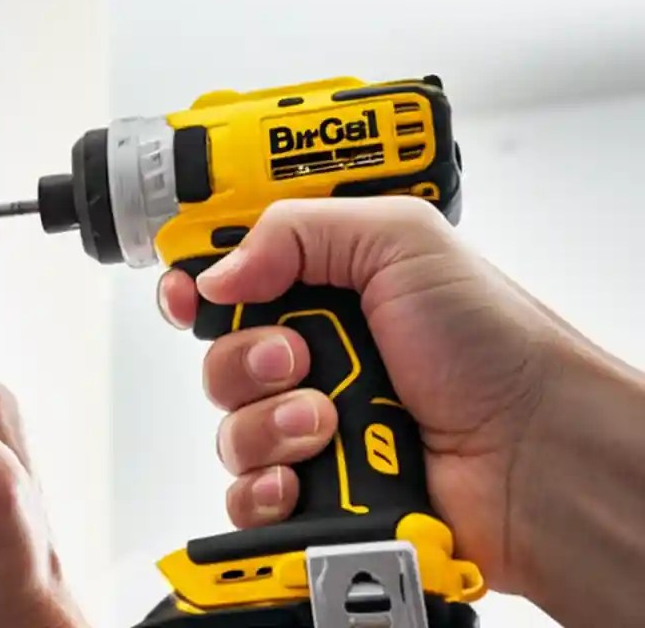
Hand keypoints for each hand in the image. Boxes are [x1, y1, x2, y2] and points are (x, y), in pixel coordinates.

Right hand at [156, 197, 622, 599]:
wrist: (534, 454)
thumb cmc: (493, 345)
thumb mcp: (401, 239)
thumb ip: (296, 231)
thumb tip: (217, 275)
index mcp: (326, 287)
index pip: (231, 275)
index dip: (196, 283)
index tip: (188, 295)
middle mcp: (313, 354)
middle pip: (217, 352)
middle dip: (243, 356)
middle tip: (298, 357)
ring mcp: (310, 424)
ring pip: (227, 425)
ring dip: (266, 422)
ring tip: (324, 421)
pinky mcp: (313, 490)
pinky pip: (244, 492)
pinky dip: (264, 485)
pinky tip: (303, 476)